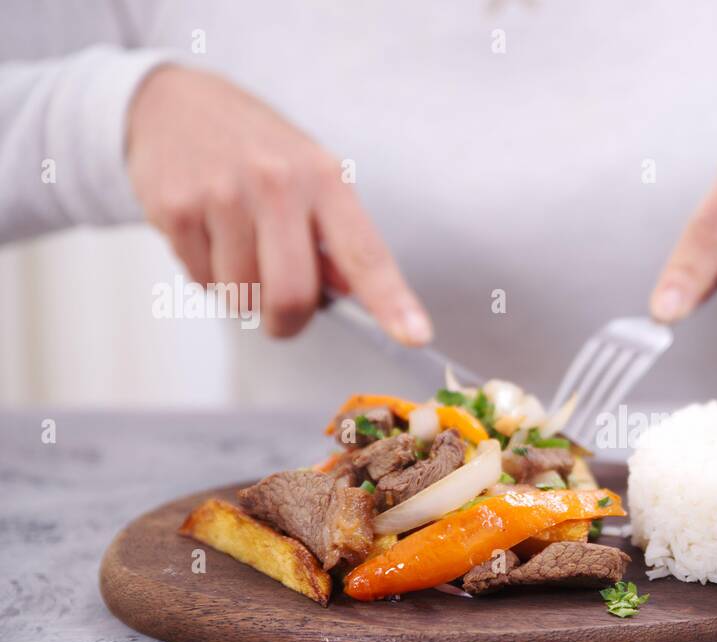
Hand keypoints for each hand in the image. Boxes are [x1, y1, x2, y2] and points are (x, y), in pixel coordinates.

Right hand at [126, 66, 431, 343]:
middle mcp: (276, 183)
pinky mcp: (175, 209)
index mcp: (325, 178)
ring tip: (240, 247)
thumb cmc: (261, 153)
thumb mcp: (312, 177)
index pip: (364, 254)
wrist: (177, 104)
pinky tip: (209, 235)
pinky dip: (208, 275)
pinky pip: (201, 282)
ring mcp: (222, 195)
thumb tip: (351, 295)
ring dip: (244, 293)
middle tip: (283, 311)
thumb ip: (336, 238)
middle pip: (292, 296)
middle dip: (288, 321)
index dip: (391, 302)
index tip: (415, 336)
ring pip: (242, 297)